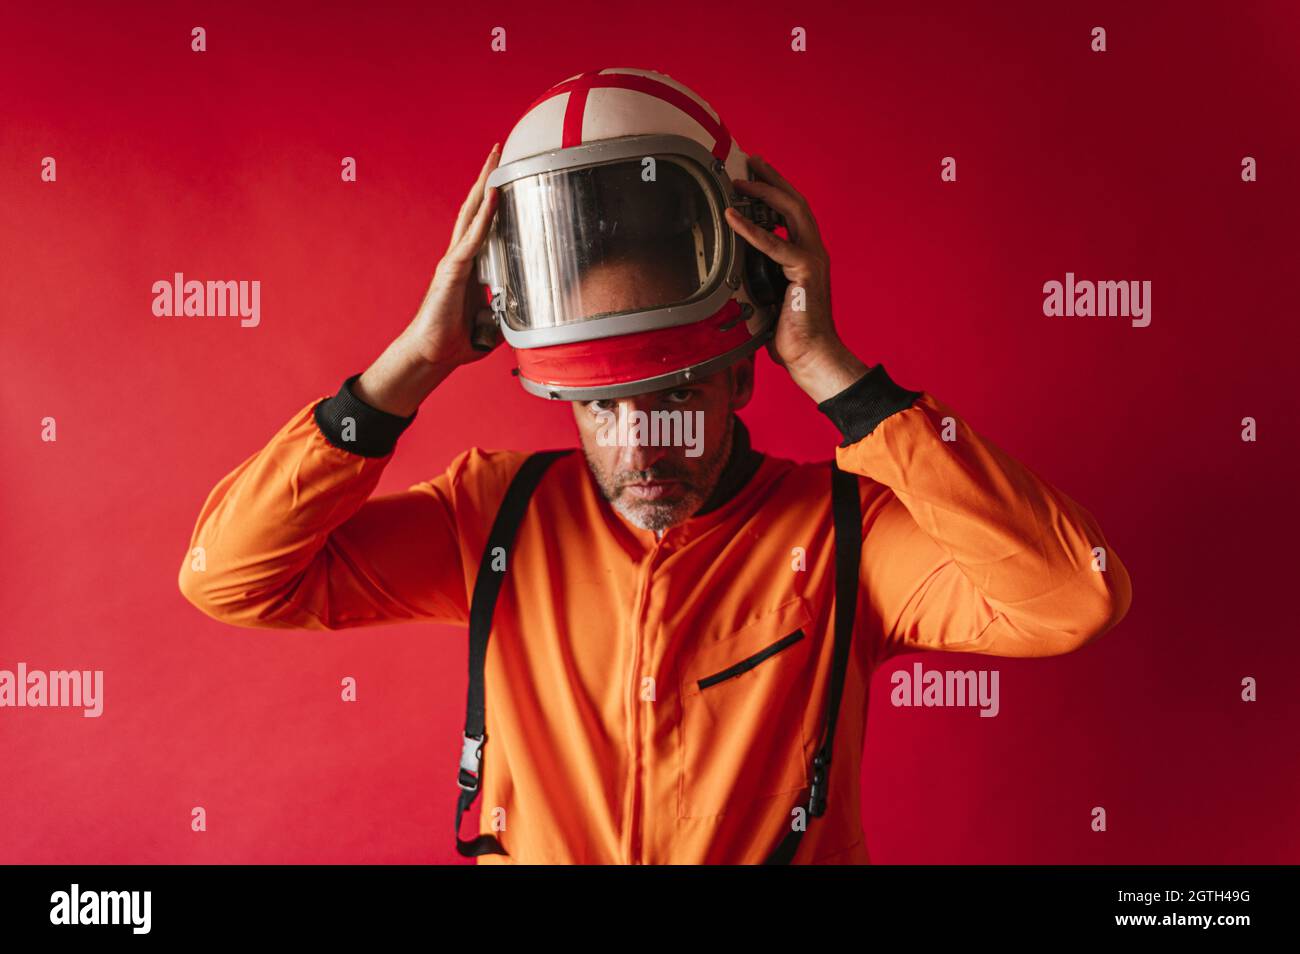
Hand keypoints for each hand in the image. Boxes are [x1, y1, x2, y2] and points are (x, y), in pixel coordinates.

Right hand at [354, 144, 502, 416]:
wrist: (432, 355)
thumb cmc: (455, 342)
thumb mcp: (490, 326)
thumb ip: (505, 315)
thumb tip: (524, 314)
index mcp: (468, 267)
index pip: (482, 225)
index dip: (492, 201)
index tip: (505, 178)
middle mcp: (459, 257)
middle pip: (473, 209)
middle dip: (486, 178)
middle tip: (499, 151)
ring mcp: (454, 261)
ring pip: (471, 214)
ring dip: (484, 185)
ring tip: (496, 159)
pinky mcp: (452, 270)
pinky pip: (472, 236)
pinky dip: (484, 214)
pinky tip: (494, 195)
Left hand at [724, 155, 867, 402]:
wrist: (811, 356)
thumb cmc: (791, 334)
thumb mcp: (769, 298)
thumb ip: (758, 277)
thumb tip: (732, 269)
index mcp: (807, 257)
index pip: (793, 214)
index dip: (776, 190)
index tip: (757, 174)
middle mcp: (814, 252)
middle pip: (795, 202)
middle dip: (772, 179)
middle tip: (751, 162)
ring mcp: (812, 260)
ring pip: (792, 212)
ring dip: (765, 193)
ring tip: (740, 182)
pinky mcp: (804, 272)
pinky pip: (775, 244)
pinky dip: (751, 229)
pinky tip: (733, 217)